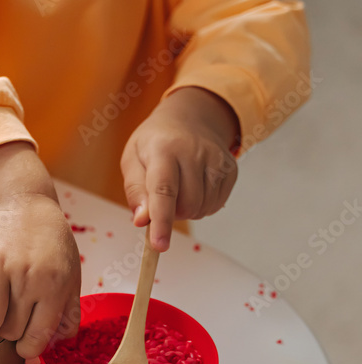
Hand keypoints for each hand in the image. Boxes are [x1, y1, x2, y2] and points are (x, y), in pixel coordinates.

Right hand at [0, 143, 81, 359]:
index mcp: (54, 286)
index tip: (24, 343)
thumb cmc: (49, 244)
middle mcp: (28, 278)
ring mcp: (0, 267)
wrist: (22, 204)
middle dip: (9, 329)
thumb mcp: (71, 275)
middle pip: (8, 332)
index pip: (36, 337)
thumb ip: (69, 312)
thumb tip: (57, 342)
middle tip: (12, 312)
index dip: (28, 348)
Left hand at [121, 86, 239, 250]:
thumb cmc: (153, 143)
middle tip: (162, 199)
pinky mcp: (231, 169)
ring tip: (178, 189)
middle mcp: (195, 152)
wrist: (188, 118)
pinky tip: (194, 188)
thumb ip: (135, 191)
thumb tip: (141, 221)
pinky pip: (216, 205)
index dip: (161, 221)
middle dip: (171, 213)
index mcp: (164, 149)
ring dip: (186, 210)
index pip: (164, 190)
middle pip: (186, 204)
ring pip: (202, 208)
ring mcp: (217, 160)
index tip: (159, 246)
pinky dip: (201, 206)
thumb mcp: (132, 160)